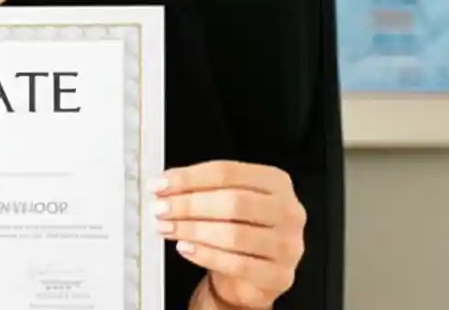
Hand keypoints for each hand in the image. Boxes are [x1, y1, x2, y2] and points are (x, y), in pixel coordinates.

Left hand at [151, 161, 305, 308]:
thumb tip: (163, 185)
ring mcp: (287, 245)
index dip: (189, 178)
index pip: (228, 172)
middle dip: (189, 205)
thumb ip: (198, 189)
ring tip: (168, 228)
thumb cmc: (237, 230)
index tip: (161, 184)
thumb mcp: (223, 202)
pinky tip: (185, 248)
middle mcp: (287, 211)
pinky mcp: (278, 275)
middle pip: (232, 202)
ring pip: (234, 234)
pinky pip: (237, 264)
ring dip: (192, 230)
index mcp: (275, 182)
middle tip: (161, 208)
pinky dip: (205, 255)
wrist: (250, 275)